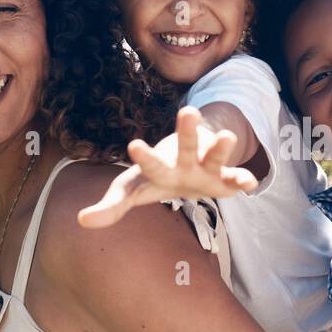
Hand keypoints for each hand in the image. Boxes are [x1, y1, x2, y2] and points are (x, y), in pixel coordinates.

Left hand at [77, 106, 258, 227]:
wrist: (189, 166)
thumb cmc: (155, 179)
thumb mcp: (132, 192)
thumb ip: (111, 207)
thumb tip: (81, 221)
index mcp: (159, 167)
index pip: (149, 163)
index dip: (143, 156)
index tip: (133, 144)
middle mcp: (184, 162)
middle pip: (186, 147)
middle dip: (188, 132)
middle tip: (188, 110)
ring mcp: (206, 168)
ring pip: (215, 156)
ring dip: (221, 147)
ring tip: (227, 137)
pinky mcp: (224, 179)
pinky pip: (235, 178)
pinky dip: (243, 180)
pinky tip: (250, 184)